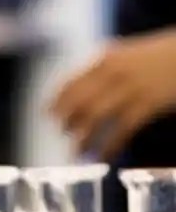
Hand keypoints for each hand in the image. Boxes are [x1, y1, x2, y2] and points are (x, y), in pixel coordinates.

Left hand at [50, 30, 175, 160]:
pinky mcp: (148, 103)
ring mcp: (130, 88)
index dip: (56, 102)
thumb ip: (109, 68)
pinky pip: (121, 129)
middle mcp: (112, 72)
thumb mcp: (130, 55)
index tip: (46, 115)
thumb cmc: (164, 55)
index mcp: (105, 59)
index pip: (70, 83)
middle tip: (62, 135)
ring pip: (94, 118)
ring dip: (82, 139)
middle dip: (66, 122)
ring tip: (76, 153)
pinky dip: (109, 145)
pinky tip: (103, 156)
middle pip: (77, 102)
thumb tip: (87, 89)